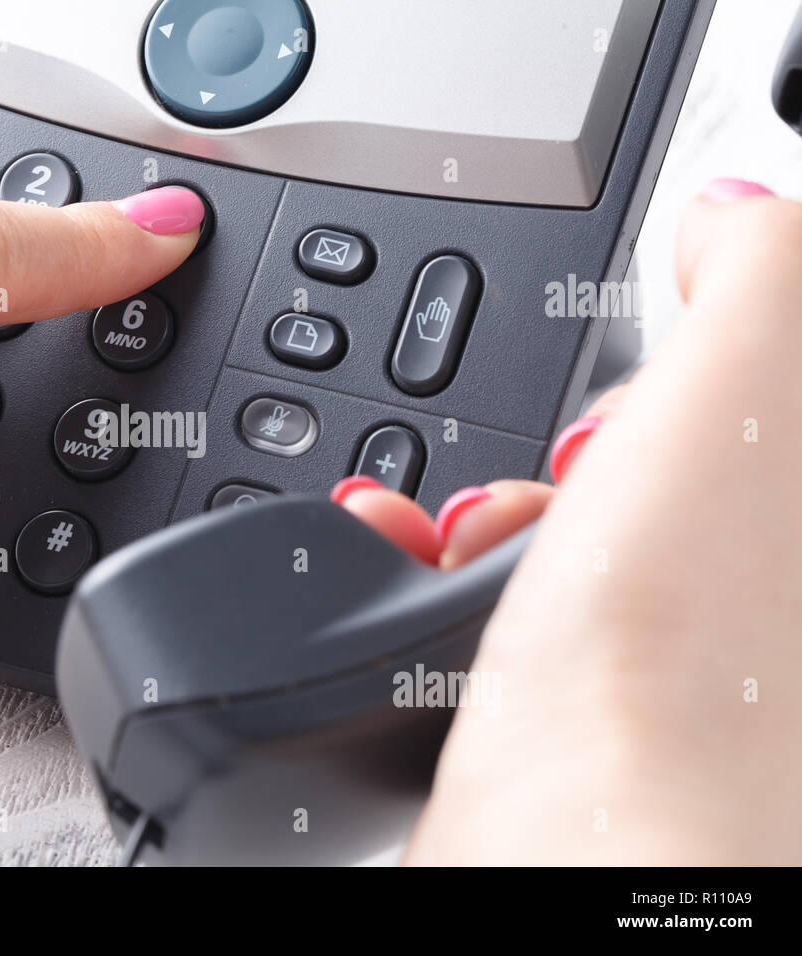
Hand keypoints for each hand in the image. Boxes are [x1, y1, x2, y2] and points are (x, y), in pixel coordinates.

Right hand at [335, 178, 801, 862]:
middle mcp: (759, 613)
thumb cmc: (668, 665)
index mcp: (792, 522)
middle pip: (654, 482)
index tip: (639, 397)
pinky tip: (417, 577)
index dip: (688, 381)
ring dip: (491, 520)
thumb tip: (735, 217)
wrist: (568, 846)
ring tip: (459, 536)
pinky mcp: (573, 728)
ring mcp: (671, 681)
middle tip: (561, 476)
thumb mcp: (741, 389)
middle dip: (578, 456)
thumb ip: (760, 270)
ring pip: (571, 551)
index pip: (753, 412)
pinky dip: (448, 585)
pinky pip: (509, 620)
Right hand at [414, 295, 450, 341]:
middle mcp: (433, 320)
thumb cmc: (425, 336)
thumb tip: (419, 314)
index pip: (430, 311)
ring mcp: (438, 323)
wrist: (431, 343)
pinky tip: (446, 310)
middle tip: (439, 299)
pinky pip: (444, 318)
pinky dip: (445, 314)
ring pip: (440, 313)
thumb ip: (420, 320)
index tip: (433, 302)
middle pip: (436, 310)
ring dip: (442, 307)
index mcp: (427, 320)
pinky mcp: (443, 325)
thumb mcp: (420, 328)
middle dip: (438, 304)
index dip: (432, 306)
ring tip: (443, 303)